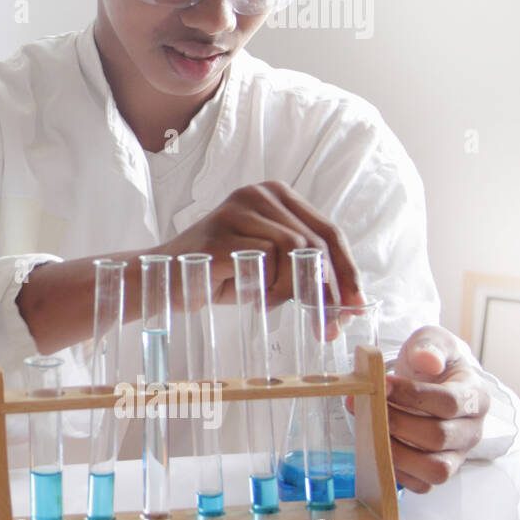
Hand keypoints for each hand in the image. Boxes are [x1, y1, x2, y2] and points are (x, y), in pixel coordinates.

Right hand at [159, 180, 363, 307]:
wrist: (162, 279)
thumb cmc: (219, 274)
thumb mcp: (270, 267)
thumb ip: (304, 269)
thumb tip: (353, 302)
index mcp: (274, 195)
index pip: (329, 231)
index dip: (348, 271)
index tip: (357, 306)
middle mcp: (258, 194)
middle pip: (318, 242)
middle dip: (328, 289)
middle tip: (326, 326)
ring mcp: (238, 210)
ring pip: (297, 250)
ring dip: (292, 288)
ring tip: (270, 302)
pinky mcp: (222, 233)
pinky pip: (268, 260)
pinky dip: (269, 288)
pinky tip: (254, 298)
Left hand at [346, 325, 489, 492]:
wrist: (427, 379)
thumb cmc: (430, 362)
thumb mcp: (431, 341)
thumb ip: (429, 346)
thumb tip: (427, 361)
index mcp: (474, 396)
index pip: (448, 402)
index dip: (412, 395)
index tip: (382, 384)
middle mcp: (470, 429)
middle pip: (439, 437)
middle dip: (397, 423)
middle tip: (369, 408)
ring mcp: (456, 454)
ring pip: (436, 470)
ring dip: (397, 452)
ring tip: (372, 431)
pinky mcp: (438, 470)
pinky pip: (422, 484)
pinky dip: (398, 473)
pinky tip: (378, 450)